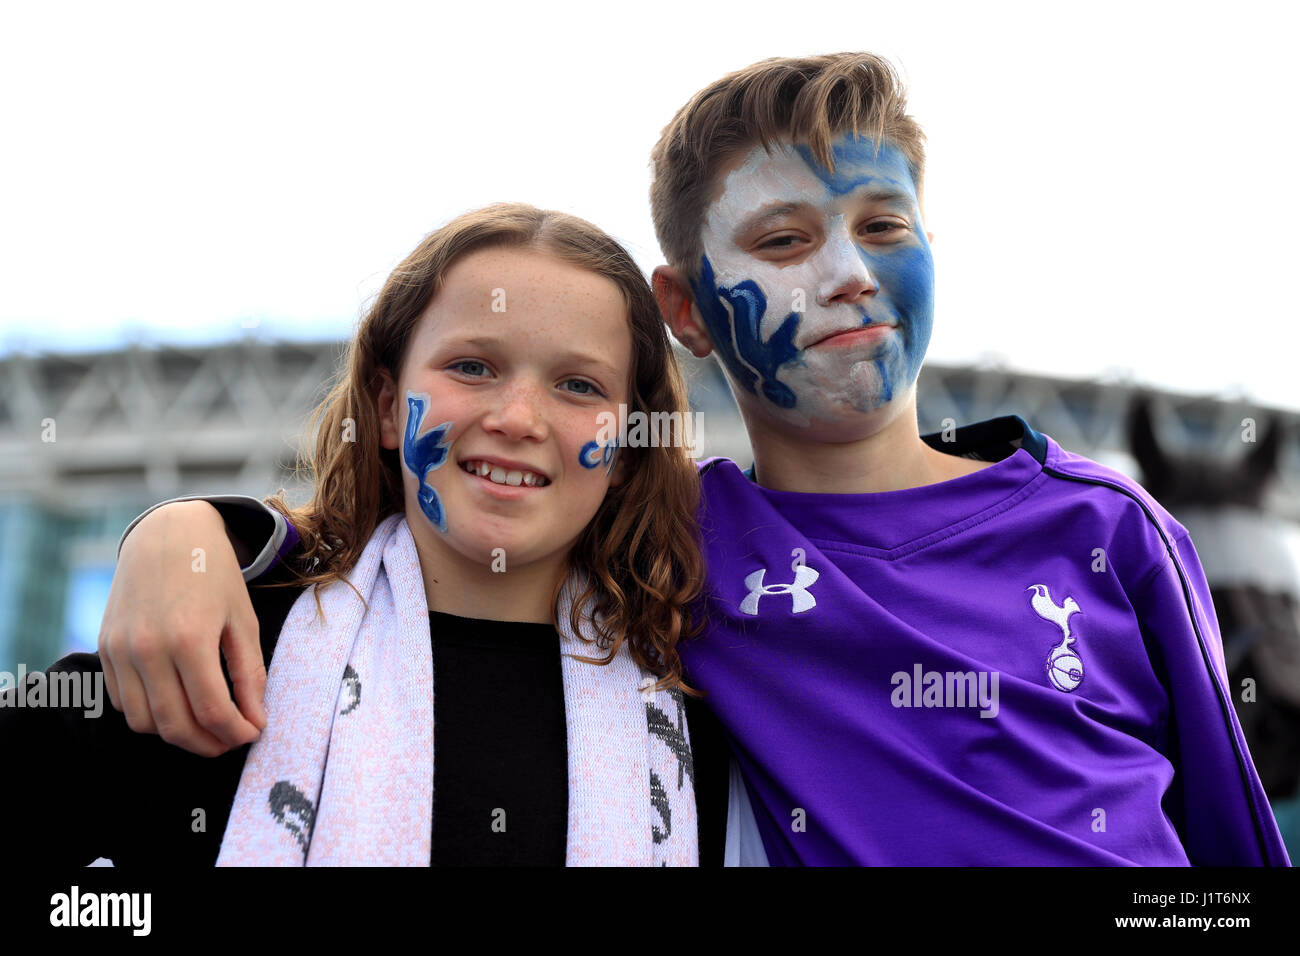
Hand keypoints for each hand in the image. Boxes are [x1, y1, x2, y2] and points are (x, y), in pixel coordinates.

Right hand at [98, 500, 265, 755]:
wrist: (168, 536)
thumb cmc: (214, 576)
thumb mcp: (243, 621)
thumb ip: (250, 674)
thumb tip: (256, 721)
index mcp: (190, 639)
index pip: (212, 711)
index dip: (235, 733)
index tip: (252, 734)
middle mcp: (148, 648)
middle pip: (174, 726)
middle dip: (207, 744)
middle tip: (229, 740)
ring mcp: (120, 650)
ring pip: (143, 722)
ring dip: (176, 734)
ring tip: (205, 726)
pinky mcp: (105, 648)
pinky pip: (122, 702)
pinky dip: (149, 714)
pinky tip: (176, 704)